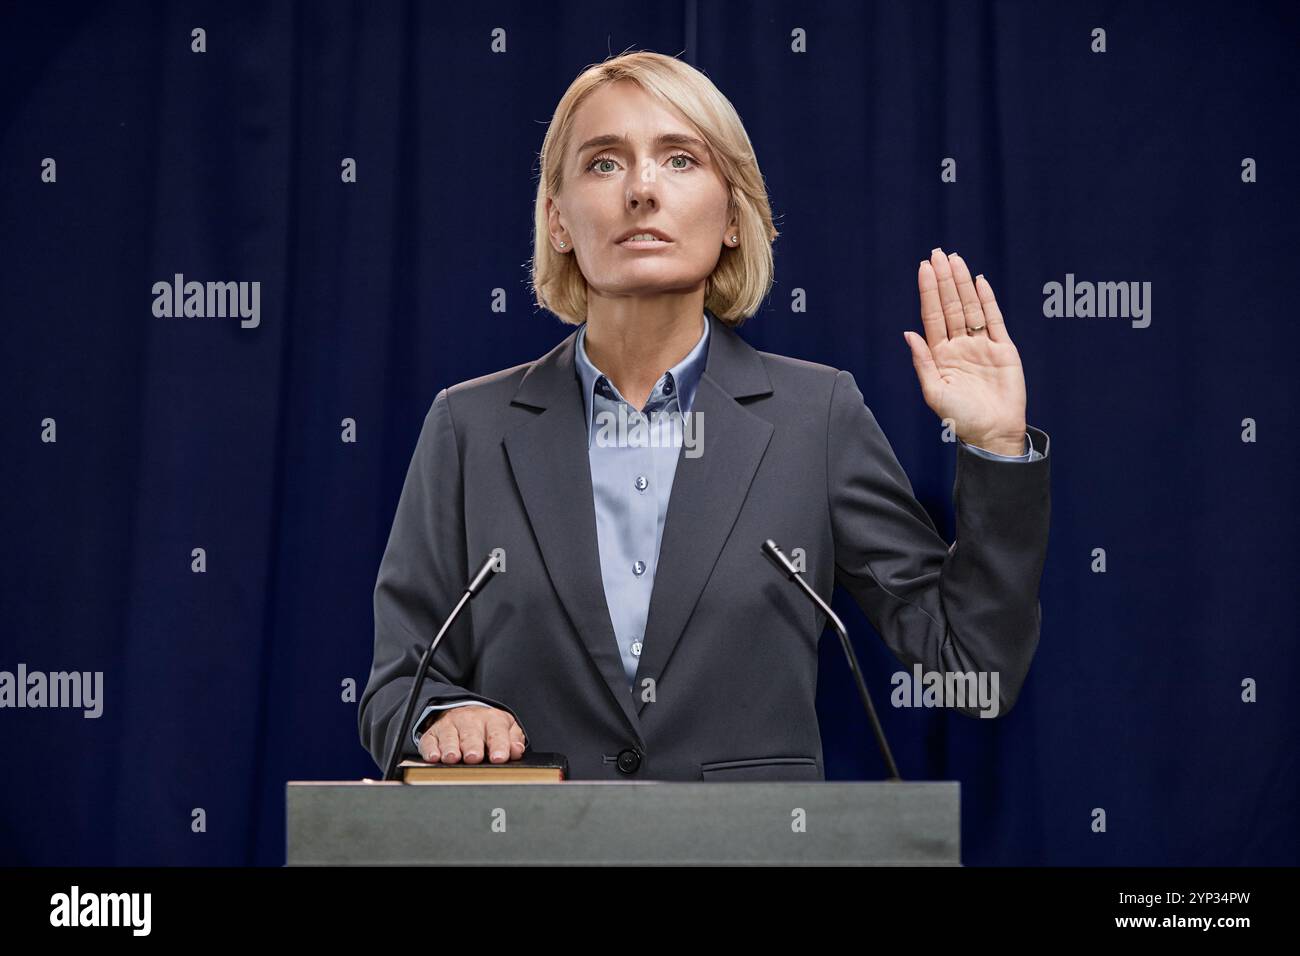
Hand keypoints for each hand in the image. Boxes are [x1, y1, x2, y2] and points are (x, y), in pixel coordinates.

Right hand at [418, 705, 527, 764]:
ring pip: (449, 737)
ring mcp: (449, 726)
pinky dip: (431, 750)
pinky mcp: (433, 734)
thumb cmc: (486, 726)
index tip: (499, 758)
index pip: (497, 732)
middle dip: (472, 746)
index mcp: (491, 719)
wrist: (462, 711)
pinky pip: (430, 741)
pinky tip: (434, 757)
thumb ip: (513, 740)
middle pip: (471, 734)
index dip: (498, 745)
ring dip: (450, 748)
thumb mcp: (505, 728)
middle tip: (474, 757)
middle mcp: (469, 721)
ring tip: (453, 758)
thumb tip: (517, 750)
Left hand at [904, 248, 1027, 455]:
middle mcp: (960, 346)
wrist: (993, 433)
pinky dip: (987, 300)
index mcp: (941, 355)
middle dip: (944, 280)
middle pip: (951, 306)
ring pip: (971, 307)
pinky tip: (979, 281)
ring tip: (955, 259)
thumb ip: (923, 362)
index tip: (924, 268)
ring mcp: (982, 345)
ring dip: (962, 283)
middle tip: (938, 253)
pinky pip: (995, 319)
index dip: (928, 292)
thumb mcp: (934, 393)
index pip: (932, 316)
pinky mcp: (1004, 349)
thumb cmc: (960, 419)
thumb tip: (908, 333)